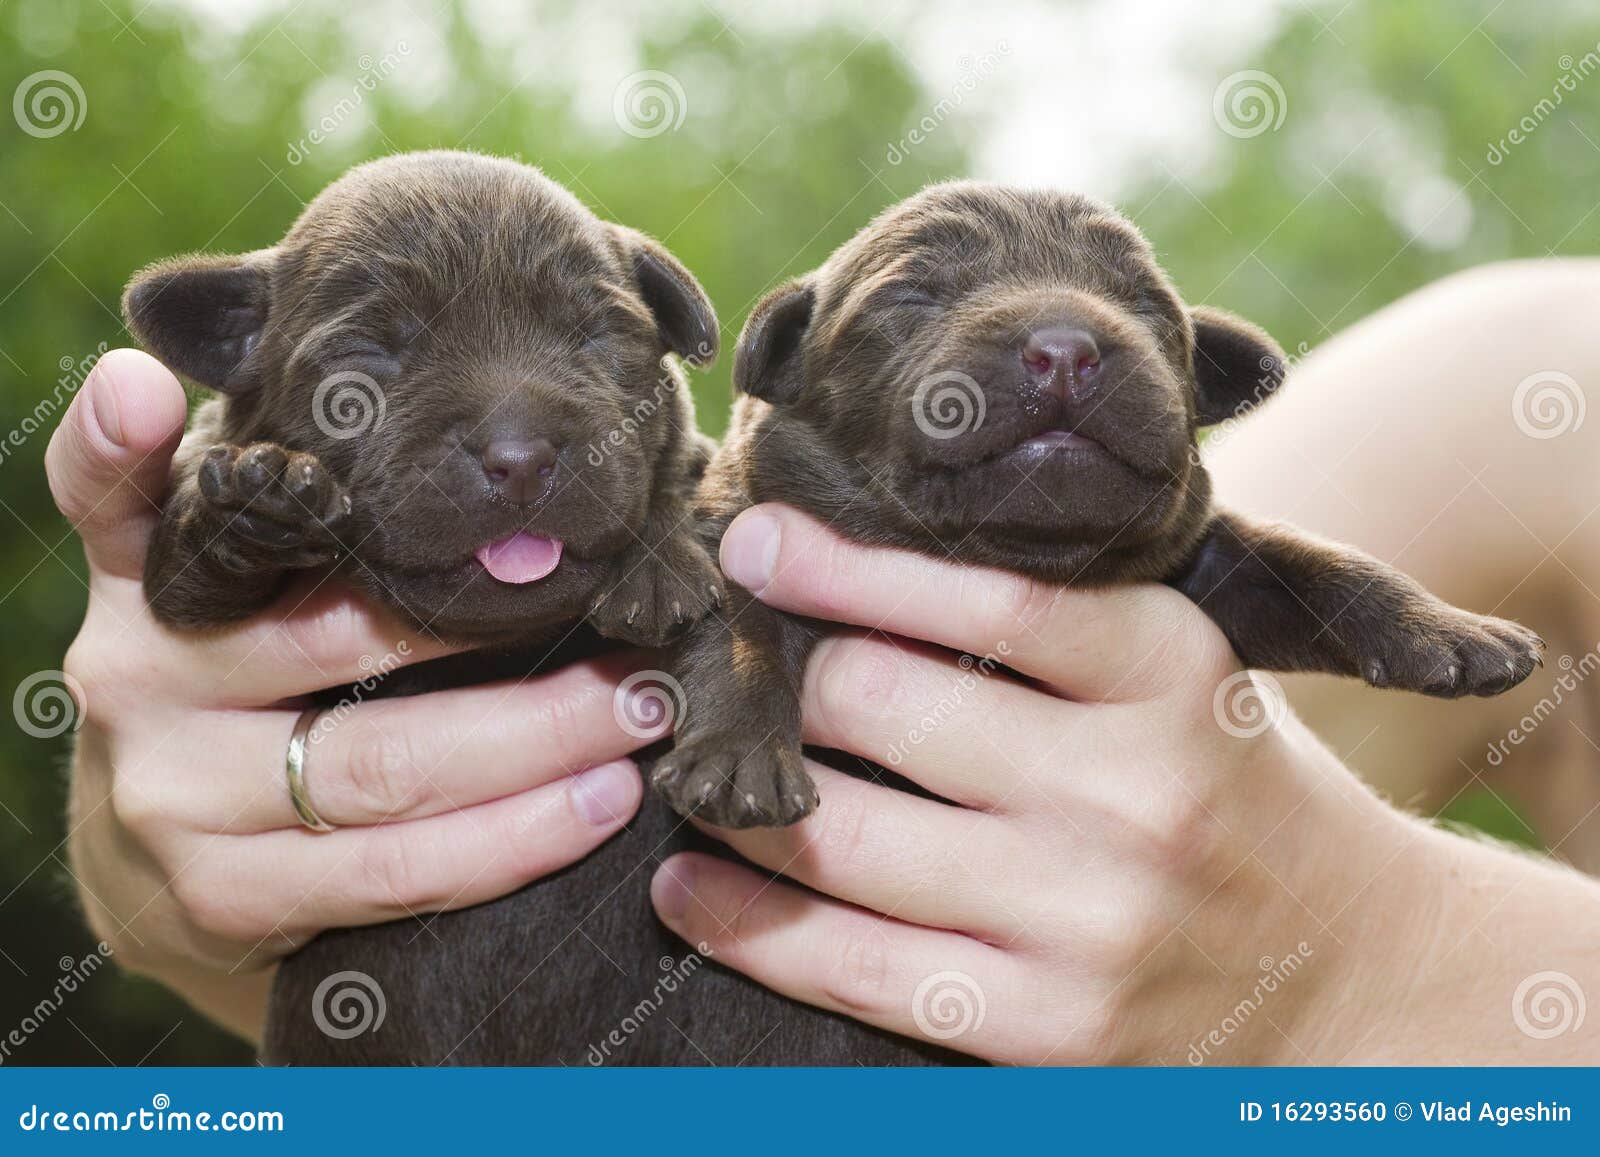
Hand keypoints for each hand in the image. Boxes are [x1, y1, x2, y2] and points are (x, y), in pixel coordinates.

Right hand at [51, 350, 649, 1039]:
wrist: (167, 864)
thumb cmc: (255, 684)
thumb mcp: (247, 586)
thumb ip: (296, 512)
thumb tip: (429, 433)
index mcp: (145, 577)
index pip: (109, 493)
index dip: (118, 440)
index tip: (146, 390)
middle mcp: (139, 676)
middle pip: (341, 641)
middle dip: (507, 636)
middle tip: (632, 631)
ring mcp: (171, 797)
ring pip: (386, 772)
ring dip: (540, 748)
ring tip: (641, 718)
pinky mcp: (219, 899)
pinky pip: (394, 873)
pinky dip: (510, 843)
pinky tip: (597, 807)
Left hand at [650, 505, 1599, 1063]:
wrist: (1345, 967)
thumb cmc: (1221, 785)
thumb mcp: (1174, 676)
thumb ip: (1045, 620)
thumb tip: (842, 574)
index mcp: (1170, 669)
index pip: (982, 594)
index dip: (844, 563)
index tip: (752, 541)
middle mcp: (1134, 790)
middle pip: (878, 703)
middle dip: (775, 681)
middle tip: (714, 673)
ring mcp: (1088, 918)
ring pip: (839, 838)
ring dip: (733, 799)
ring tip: (683, 772)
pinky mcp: (1046, 1026)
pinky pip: (851, 965)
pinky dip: (745, 922)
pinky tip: (688, 889)